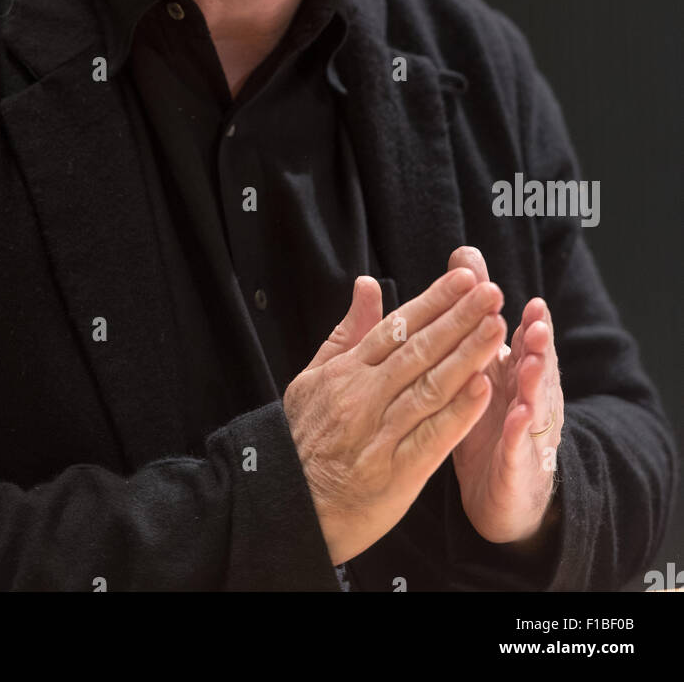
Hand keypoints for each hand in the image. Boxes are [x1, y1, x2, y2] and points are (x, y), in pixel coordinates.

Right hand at [282, 268, 505, 564]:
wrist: (288, 504)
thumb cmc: (303, 437)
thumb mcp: (313, 377)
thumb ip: (347, 331)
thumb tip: (367, 283)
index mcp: (347, 371)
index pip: (398, 327)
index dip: (434, 301)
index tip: (465, 279)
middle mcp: (364, 396)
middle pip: (419, 350)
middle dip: (458, 319)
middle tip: (492, 292)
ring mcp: (381, 434)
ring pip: (430, 387)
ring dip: (467, 356)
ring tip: (496, 328)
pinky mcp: (396, 473)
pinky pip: (432, 438)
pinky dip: (458, 413)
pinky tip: (484, 389)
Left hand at [448, 246, 563, 543]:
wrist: (501, 493)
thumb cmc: (488, 418)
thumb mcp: (482, 364)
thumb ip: (476, 314)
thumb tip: (466, 255)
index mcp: (514, 372)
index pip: (523, 341)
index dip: (528, 321)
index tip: (528, 300)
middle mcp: (526, 397)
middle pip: (535, 366)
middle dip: (537, 344)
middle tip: (535, 322)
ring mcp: (526, 434)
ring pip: (534, 404)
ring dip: (534, 383)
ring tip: (530, 362)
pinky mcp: (517, 469)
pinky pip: (518, 449)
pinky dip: (519, 433)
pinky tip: (517, 418)